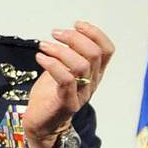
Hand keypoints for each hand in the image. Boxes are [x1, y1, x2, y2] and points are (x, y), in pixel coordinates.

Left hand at [24, 20, 113, 147]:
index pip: (106, 50)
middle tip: (55, 34)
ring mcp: (81, 94)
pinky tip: (40, 58)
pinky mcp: (68, 103)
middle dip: (74, 38)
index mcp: (95, 73)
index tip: (77, 25)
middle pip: (94, 54)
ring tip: (44, 46)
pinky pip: (66, 80)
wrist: (41, 122)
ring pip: (81, 65)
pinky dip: (51, 64)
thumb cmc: (51, 94)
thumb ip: (69, 54)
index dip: (94, 33)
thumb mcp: (63, 68)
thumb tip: (65, 33)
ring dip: (60, 50)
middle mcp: (92, 83)